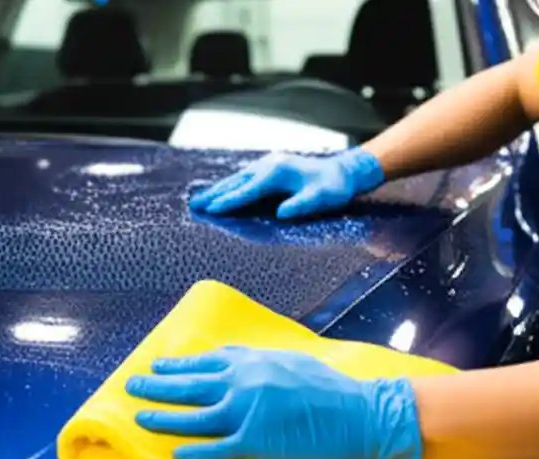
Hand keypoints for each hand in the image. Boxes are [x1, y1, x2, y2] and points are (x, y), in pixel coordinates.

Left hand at [126, 347, 421, 458]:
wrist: (358, 413)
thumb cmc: (330, 388)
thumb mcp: (290, 361)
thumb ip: (258, 360)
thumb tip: (234, 359)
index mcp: (251, 363)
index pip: (204, 363)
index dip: (177, 366)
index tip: (157, 366)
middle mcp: (242, 385)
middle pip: (189, 386)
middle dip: (157, 387)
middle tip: (132, 387)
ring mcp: (246, 414)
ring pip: (194, 417)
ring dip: (164, 418)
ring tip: (140, 418)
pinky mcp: (256, 442)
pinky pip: (217, 448)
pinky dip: (195, 453)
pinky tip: (176, 456)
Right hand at [189, 149, 384, 219]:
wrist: (344, 171)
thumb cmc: (333, 188)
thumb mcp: (322, 198)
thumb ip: (302, 205)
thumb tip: (282, 214)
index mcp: (277, 174)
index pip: (248, 190)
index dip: (229, 201)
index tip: (211, 210)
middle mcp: (269, 166)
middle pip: (236, 182)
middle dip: (215, 194)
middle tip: (194, 205)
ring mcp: (268, 165)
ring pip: (237, 178)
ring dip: (218, 189)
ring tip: (199, 199)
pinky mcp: (270, 168)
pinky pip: (244, 177)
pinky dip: (230, 185)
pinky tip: (222, 190)